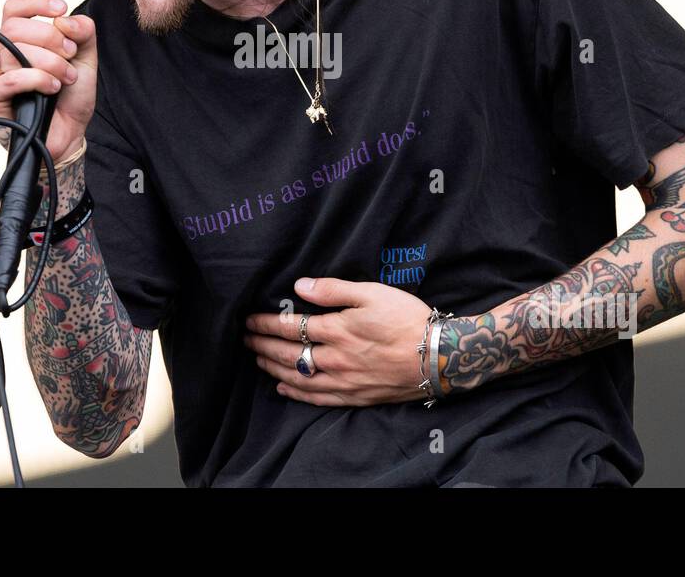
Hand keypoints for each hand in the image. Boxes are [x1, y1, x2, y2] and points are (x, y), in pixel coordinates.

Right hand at [0, 0, 97, 162]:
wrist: (68, 132)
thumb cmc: (69, 96)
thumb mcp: (84, 57)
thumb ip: (82, 31)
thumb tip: (65, 19)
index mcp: (17, 39)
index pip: (14, 9)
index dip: (36, 2)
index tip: (62, 8)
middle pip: (14, 27)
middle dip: (50, 38)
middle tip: (70, 56)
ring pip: (13, 52)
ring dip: (50, 63)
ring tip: (65, 78)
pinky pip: (9, 78)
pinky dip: (36, 79)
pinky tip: (51, 88)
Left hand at [243, 277, 433, 405]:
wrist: (439, 357)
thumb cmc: (407, 319)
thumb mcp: (372, 293)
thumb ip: (334, 290)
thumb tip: (300, 286)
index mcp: (337, 330)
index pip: (289, 327)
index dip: (265, 323)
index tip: (248, 320)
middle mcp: (335, 359)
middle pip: (287, 354)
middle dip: (262, 345)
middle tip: (244, 340)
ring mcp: (343, 381)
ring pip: (297, 377)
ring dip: (273, 368)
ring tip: (257, 360)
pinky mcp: (355, 396)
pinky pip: (317, 398)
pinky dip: (295, 393)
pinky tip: (283, 388)